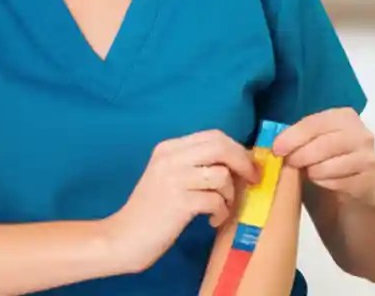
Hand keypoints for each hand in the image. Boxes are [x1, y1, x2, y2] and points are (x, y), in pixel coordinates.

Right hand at [103, 130, 258, 273]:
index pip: (214, 136)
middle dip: (243, 163)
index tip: (248, 165)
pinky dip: (221, 212)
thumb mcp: (169, 176)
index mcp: (168, 148)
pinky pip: (216, 201)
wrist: (123, 238)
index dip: (237, 149)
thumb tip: (238, 161)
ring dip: (229, 194)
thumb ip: (195, 164)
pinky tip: (212, 221)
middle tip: (252, 180)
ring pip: (222, 175)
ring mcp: (174, 179)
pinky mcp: (179, 203)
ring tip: (220, 207)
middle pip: (221, 147)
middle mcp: (171, 158)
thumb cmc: (151, 210)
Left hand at [272, 108, 374, 207]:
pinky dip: (326, 183)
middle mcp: (360, 134)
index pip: (315, 122)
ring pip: (332, 163)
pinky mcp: (370, 181)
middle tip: (289, 164)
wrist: (360, 197)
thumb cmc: (331, 167)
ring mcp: (368, 158)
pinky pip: (342, 182)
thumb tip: (273, 144)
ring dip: (314, 170)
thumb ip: (299, 142)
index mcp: (344, 117)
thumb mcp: (313, 149)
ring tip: (307, 175)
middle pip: (324, 142)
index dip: (293, 136)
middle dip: (302, 154)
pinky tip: (321, 184)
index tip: (277, 149)